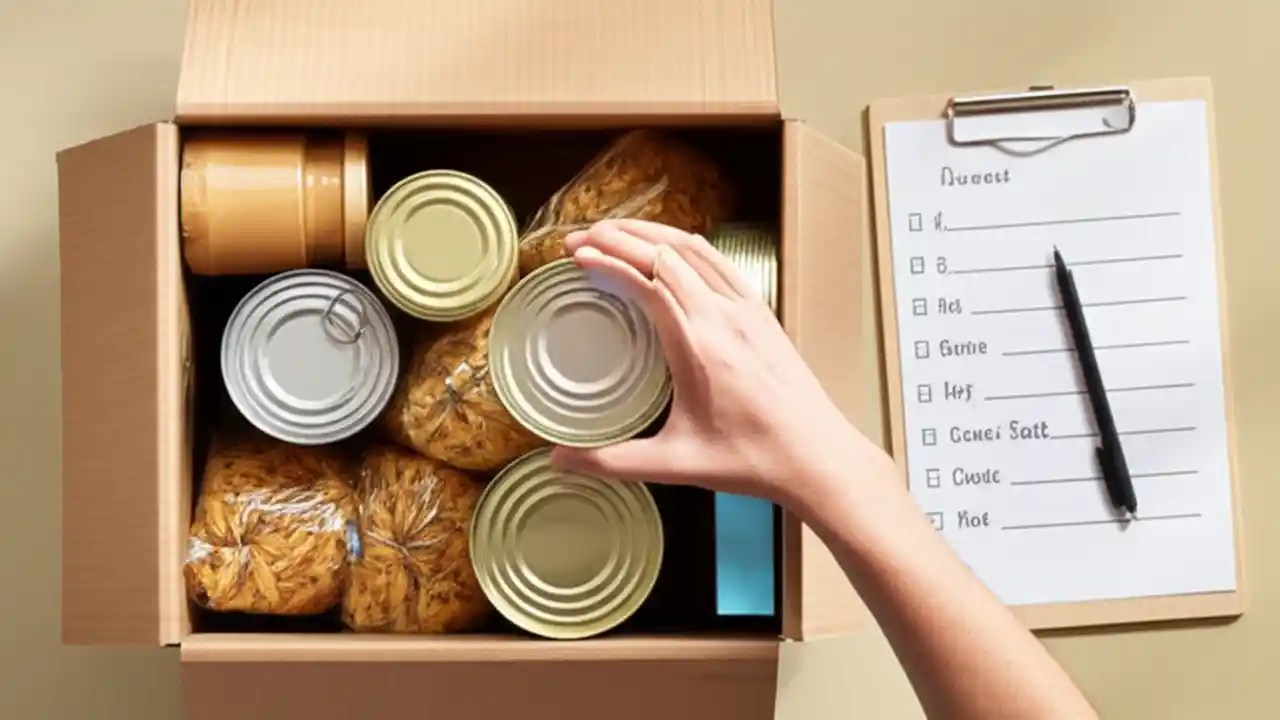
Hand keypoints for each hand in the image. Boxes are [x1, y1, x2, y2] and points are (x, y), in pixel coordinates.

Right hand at [550, 219, 864, 507]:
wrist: (816, 456)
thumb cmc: (751, 459)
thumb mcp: (675, 464)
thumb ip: (612, 461)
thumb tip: (559, 460)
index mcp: (699, 344)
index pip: (647, 280)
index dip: (608, 261)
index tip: (576, 256)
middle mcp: (723, 315)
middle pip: (665, 252)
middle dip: (617, 237)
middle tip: (578, 238)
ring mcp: (747, 308)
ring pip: (694, 248)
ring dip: (651, 232)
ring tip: (614, 231)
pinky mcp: (761, 312)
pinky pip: (719, 262)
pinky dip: (686, 244)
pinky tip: (670, 247)